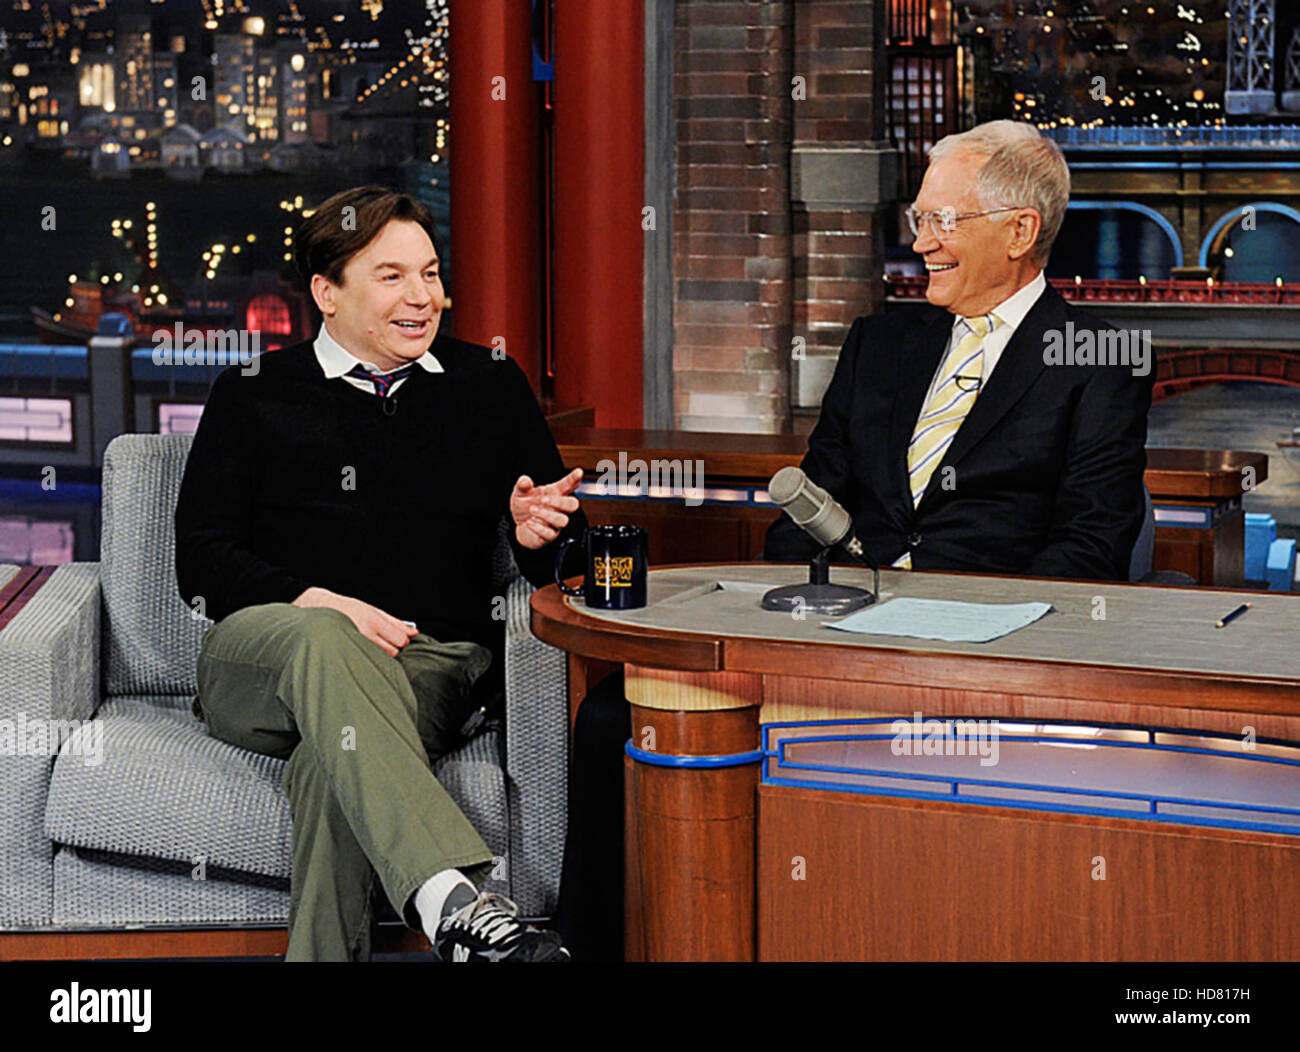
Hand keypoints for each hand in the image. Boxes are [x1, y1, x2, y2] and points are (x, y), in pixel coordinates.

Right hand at [292, 587, 417, 657]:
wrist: (318, 611)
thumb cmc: (347, 609)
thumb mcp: (372, 610)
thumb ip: (395, 622)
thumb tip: (414, 632)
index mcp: (373, 621)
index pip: (400, 639)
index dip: (402, 640)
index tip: (397, 638)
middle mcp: (365, 635)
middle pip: (393, 652)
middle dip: (392, 648)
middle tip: (381, 641)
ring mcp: (355, 646)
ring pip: (380, 659)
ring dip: (380, 655)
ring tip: (370, 645)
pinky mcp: (347, 655)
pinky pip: (366, 663)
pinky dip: (368, 659)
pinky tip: (362, 652)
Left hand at [510, 467, 581, 549]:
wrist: (519, 526)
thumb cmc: (525, 508)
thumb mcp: (519, 494)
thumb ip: (522, 486)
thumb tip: (525, 481)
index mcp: (553, 494)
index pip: (568, 485)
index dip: (574, 479)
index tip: (579, 472)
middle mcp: (558, 509)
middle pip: (572, 505)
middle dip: (559, 502)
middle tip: (543, 499)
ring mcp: (555, 523)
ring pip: (563, 520)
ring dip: (547, 515)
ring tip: (532, 510)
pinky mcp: (549, 536)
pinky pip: (550, 534)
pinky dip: (539, 528)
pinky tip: (530, 523)